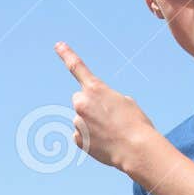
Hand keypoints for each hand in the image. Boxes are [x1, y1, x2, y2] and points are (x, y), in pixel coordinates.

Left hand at [54, 41, 155, 173]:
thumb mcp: (125, 102)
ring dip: (92, 124)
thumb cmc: (136, 124)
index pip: (77, 67)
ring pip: (82, 120)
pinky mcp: (77, 139)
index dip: (67, 55)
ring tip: (111, 132)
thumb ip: (106, 100)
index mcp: (95, 88)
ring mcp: (78, 122)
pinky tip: (105, 142)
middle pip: (80, 99)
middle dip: (90, 105)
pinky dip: (91, 139)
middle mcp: (81, 103)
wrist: (136, 149)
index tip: (58, 45)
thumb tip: (97, 112)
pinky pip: (82, 136)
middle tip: (108, 117)